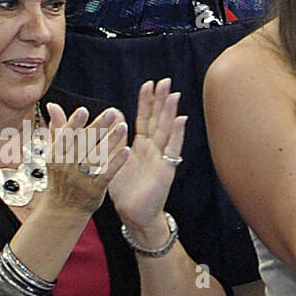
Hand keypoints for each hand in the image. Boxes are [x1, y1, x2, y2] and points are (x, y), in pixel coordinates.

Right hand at [41, 103, 129, 216]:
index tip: (83, 110)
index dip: (73, 124)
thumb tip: (52, 105)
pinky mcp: (94, 190)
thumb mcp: (54, 154)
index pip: (65, 137)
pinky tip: (126, 150)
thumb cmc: (60, 177)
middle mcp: (66, 166)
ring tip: (123, 126)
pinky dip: (116, 162)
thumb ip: (57, 129)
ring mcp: (80, 179)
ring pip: (96, 157)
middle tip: (112, 112)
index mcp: (56, 155)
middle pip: (83, 144)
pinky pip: (106, 174)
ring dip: (111, 141)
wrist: (63, 210)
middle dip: (97, 127)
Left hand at [108, 78, 184, 241]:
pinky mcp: (166, 169)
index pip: (145, 118)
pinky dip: (177, 133)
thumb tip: (114, 115)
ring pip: (166, 130)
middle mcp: (154, 148)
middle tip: (165, 81)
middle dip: (161, 101)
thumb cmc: (125, 190)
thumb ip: (115, 138)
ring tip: (174, 94)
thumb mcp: (115, 159)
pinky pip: (173, 148)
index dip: (147, 102)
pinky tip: (181, 119)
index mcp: (142, 145)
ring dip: (170, 112)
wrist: (133, 214)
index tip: (149, 84)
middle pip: (158, 119)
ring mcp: (162, 157)